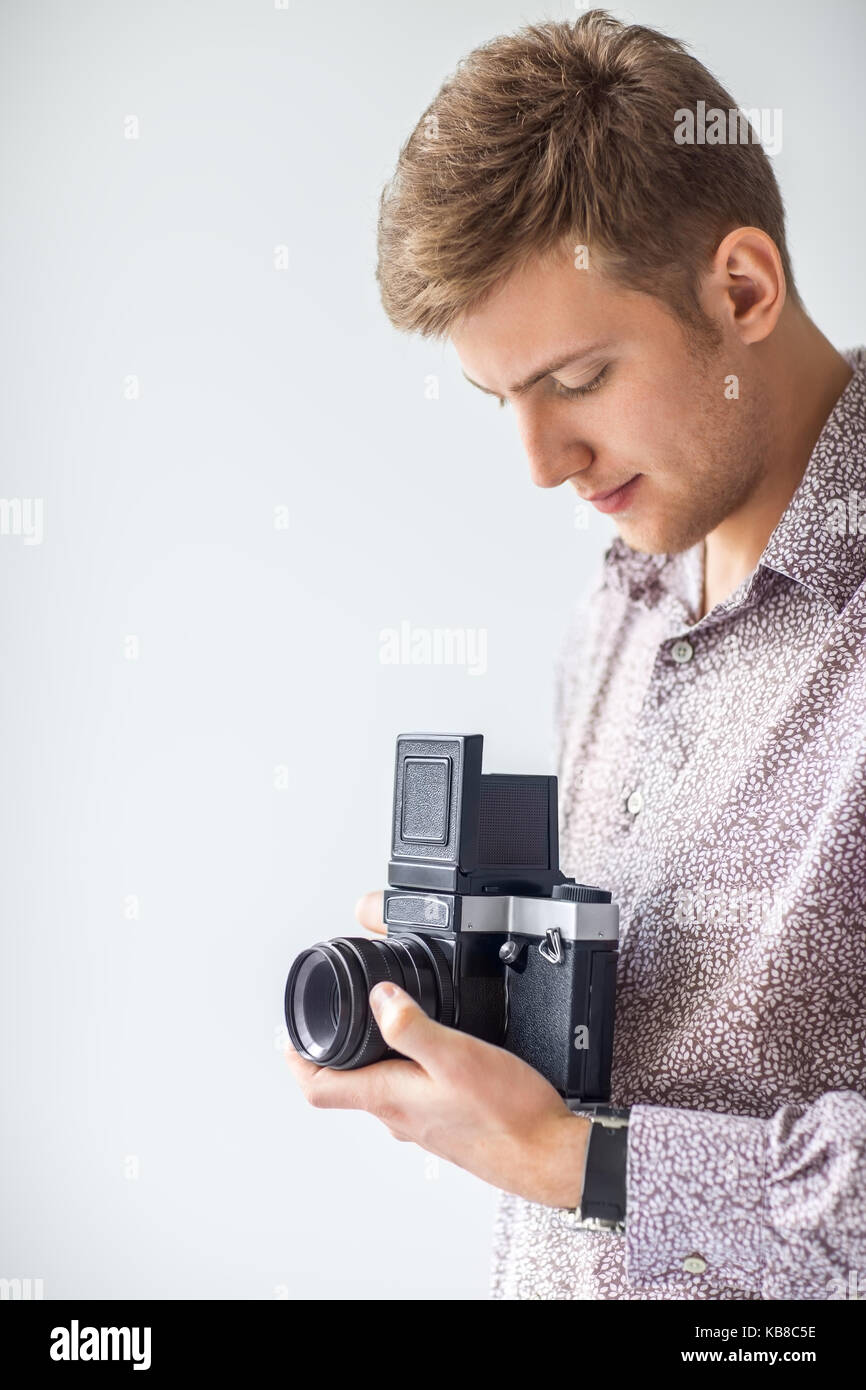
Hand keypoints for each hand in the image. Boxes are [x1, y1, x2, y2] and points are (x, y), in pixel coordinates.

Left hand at [284, 891, 590, 1208]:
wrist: (551, 1156)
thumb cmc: (508, 1115)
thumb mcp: (456, 1055)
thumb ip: (412, 1026)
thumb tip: (378, 998)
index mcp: (390, 1098)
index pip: (319, 1087)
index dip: (296, 1060)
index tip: (287, 1036)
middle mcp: (400, 1117)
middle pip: (348, 1086)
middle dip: (335, 1053)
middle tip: (333, 1019)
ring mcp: (424, 1124)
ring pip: (382, 1090)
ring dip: (372, 1060)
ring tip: (378, 1026)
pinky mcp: (448, 1125)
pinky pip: (412, 1096)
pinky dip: (406, 1071)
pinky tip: (431, 1056)